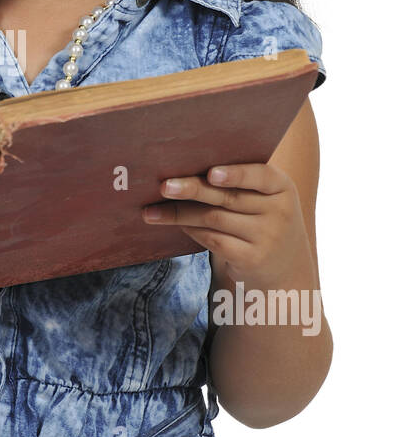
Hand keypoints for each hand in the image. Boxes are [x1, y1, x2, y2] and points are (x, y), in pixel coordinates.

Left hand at [140, 163, 312, 286]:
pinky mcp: (252, 259)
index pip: (260, 175)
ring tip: (153, 211)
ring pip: (214, 219)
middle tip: (164, 187)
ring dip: (180, 214)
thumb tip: (183, 170)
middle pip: (227, 197)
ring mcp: (267, 238)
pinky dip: (192, 231)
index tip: (211, 174)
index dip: (235, 174)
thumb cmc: (261, 219)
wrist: (284, 266)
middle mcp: (279, 212)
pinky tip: (178, 224)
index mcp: (282, 187)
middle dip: (191, 190)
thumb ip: (238, 184)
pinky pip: (214, 240)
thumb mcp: (263, 199)